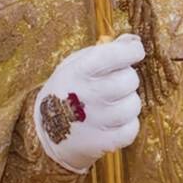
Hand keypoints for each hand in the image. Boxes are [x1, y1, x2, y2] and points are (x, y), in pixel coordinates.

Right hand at [33, 34, 144, 173]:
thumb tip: (134, 40)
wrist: (48, 131)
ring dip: (128, 103)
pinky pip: (132, 129)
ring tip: (112, 105)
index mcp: (80, 71)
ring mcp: (97, 120)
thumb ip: (106, 50)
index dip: (132, 51)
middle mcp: (89, 94)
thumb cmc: (68, 89)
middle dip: (127, 79)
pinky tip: (114, 122)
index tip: (134, 51)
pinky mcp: (103, 142)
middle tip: (114, 84)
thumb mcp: (78, 64)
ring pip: (134, 105)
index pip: (116, 54)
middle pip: (130, 80)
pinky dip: (127, 125)